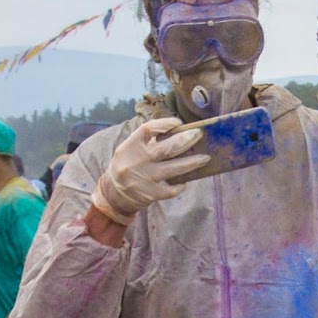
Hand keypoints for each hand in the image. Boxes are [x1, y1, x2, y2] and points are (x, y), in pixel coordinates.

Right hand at [90, 118, 208, 225]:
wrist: (113, 194)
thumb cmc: (128, 165)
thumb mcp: (130, 150)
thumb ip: (148, 142)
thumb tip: (179, 132)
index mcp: (129, 146)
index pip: (148, 129)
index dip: (164, 124)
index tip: (178, 123)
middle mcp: (135, 162)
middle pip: (166, 149)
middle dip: (186, 140)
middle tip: (199, 135)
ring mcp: (143, 179)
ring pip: (173, 169)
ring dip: (192, 163)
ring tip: (205, 158)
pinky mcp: (149, 194)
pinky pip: (171, 189)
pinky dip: (180, 185)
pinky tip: (184, 182)